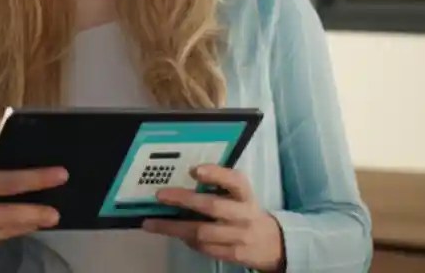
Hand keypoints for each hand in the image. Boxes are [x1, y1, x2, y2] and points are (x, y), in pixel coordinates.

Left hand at [142, 164, 284, 271]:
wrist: (273, 243)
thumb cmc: (244, 211)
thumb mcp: (238, 194)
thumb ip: (217, 185)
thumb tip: (179, 179)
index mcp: (244, 194)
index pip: (234, 181)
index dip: (215, 174)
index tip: (195, 169)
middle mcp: (244, 213)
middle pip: (213, 206)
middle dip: (184, 200)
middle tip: (160, 195)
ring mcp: (239, 236)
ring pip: (203, 232)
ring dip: (174, 228)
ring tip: (151, 223)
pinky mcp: (234, 254)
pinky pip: (204, 248)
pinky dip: (187, 241)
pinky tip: (174, 234)